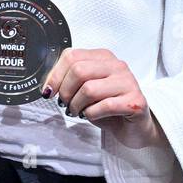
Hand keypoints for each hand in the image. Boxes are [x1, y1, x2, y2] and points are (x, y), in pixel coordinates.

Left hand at [42, 48, 164, 146]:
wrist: (134, 127)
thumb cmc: (108, 108)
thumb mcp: (86, 88)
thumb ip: (70, 80)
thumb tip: (47, 85)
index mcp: (104, 57)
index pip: (72, 56)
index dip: (55, 75)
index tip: (49, 91)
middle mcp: (117, 66)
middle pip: (78, 70)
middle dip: (65, 92)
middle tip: (65, 104)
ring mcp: (128, 82)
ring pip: (89, 89)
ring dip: (77, 105)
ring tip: (78, 112)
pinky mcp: (135, 101)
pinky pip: (104, 106)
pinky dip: (91, 114)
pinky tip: (92, 116)